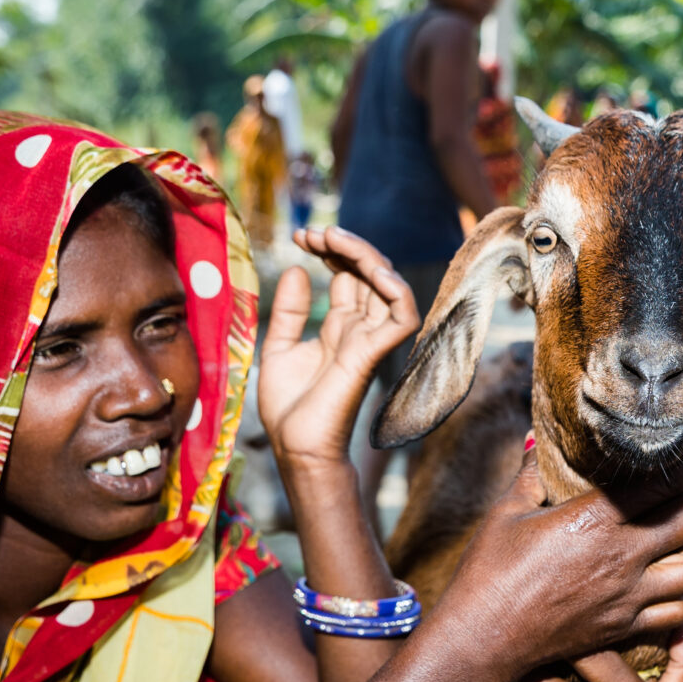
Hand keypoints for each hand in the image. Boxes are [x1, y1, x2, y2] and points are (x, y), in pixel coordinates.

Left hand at [259, 227, 418, 471]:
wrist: (295, 448)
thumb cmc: (289, 408)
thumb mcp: (279, 347)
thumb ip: (290, 311)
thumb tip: (296, 269)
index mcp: (340, 328)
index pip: (349, 276)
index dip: (330, 250)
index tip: (300, 237)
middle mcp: (360, 330)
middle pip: (368, 272)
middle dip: (343, 244)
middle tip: (310, 233)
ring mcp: (370, 340)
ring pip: (387, 284)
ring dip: (364, 254)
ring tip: (331, 238)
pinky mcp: (374, 354)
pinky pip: (403, 315)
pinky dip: (395, 288)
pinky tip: (370, 270)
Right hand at [426, 442, 682, 681]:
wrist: (482, 639)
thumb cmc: (488, 571)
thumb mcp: (506, 514)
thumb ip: (529, 474)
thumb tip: (533, 440)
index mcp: (595, 518)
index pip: (663, 482)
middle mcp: (622, 556)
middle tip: (677, 501)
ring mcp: (628, 596)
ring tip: (671, 549)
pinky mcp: (624, 628)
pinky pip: (676, 613)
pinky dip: (676, 599)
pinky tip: (658, 589)